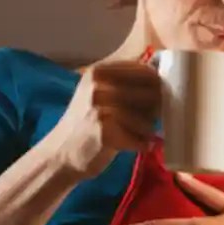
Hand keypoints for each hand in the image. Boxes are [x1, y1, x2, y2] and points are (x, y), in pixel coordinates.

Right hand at [42, 60, 160, 178]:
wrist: (59, 154)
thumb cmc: (85, 123)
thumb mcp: (98, 92)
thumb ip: (124, 82)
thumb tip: (163, 80)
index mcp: (99, 72)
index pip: (143, 70)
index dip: (157, 85)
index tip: (158, 96)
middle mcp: (99, 86)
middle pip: (149, 93)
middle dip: (155, 108)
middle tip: (149, 119)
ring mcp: (101, 109)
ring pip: (147, 119)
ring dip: (147, 130)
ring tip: (136, 134)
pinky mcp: (105, 133)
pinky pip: (140, 138)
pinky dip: (142, 145)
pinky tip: (134, 145)